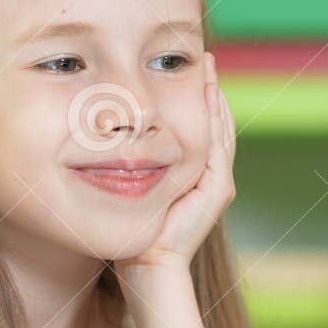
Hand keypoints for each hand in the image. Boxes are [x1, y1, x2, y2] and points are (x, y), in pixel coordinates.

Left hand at [114, 52, 235, 277]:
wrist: (148, 268)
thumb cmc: (134, 234)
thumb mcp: (132, 191)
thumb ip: (131, 168)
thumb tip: (107, 141)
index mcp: (192, 178)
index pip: (199, 130)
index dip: (196, 100)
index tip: (187, 71)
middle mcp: (209, 178)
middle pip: (214, 124)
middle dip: (209, 91)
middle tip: (205, 59)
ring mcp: (216, 183)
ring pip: (220, 129)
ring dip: (215, 97)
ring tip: (209, 67)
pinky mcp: (216, 189)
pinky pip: (218, 143)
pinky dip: (215, 117)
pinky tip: (209, 93)